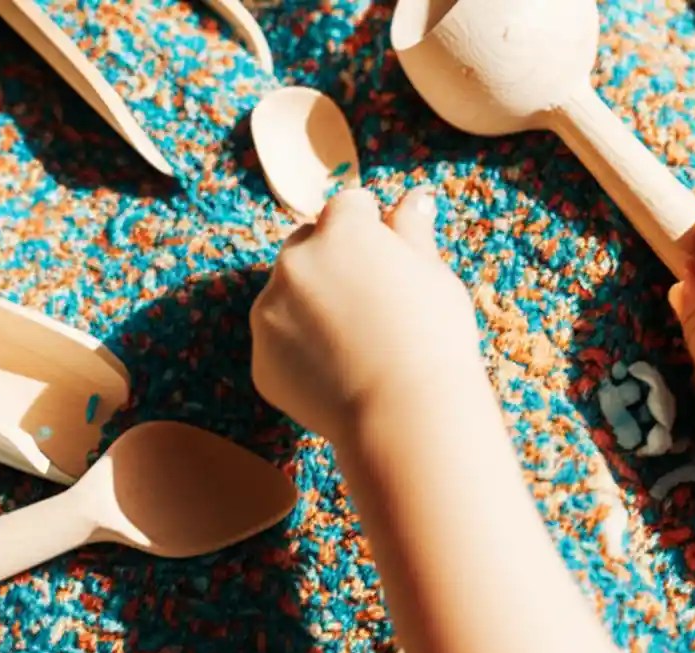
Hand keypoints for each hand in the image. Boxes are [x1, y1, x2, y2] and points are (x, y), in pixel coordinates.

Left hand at [251, 187, 486, 443]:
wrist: (405, 413)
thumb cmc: (432, 337)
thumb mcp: (433, 274)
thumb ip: (412, 231)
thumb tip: (415, 197)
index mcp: (341, 231)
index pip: (348, 208)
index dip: (371, 230)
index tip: (388, 260)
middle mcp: (295, 261)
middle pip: (307, 245)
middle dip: (332, 262)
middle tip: (370, 303)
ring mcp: (271, 312)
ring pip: (287, 295)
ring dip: (311, 306)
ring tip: (354, 343)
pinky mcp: (261, 359)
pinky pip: (279, 344)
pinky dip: (300, 352)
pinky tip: (337, 373)